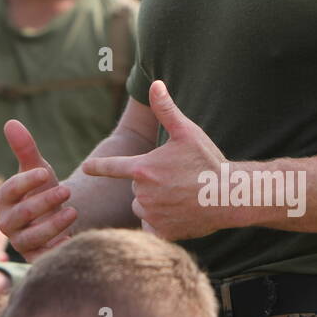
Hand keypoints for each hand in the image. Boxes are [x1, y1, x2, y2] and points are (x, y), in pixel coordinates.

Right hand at [0, 120, 76, 261]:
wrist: (57, 217)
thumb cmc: (43, 189)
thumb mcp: (38, 168)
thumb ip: (25, 148)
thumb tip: (11, 122)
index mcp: (2, 200)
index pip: (9, 190)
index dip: (26, 182)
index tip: (46, 172)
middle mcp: (6, 223)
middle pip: (20, 215)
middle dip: (44, 202)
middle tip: (67, 191)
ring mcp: (20, 242)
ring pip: (32, 237)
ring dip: (53, 225)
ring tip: (73, 212)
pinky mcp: (34, 258)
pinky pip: (42, 257)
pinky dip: (56, 249)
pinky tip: (71, 239)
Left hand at [82, 80, 228, 240]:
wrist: (230, 196)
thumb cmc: (207, 161)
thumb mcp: (187, 132)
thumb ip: (165, 110)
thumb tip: (155, 84)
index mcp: (143, 169)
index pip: (112, 167)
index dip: (98, 167)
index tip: (86, 168)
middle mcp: (143, 193)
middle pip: (137, 189)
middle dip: (151, 185)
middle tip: (178, 180)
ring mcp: (152, 214)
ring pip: (143, 208)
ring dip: (155, 205)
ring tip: (181, 197)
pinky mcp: (162, 232)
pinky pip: (152, 227)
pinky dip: (162, 223)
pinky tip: (180, 215)